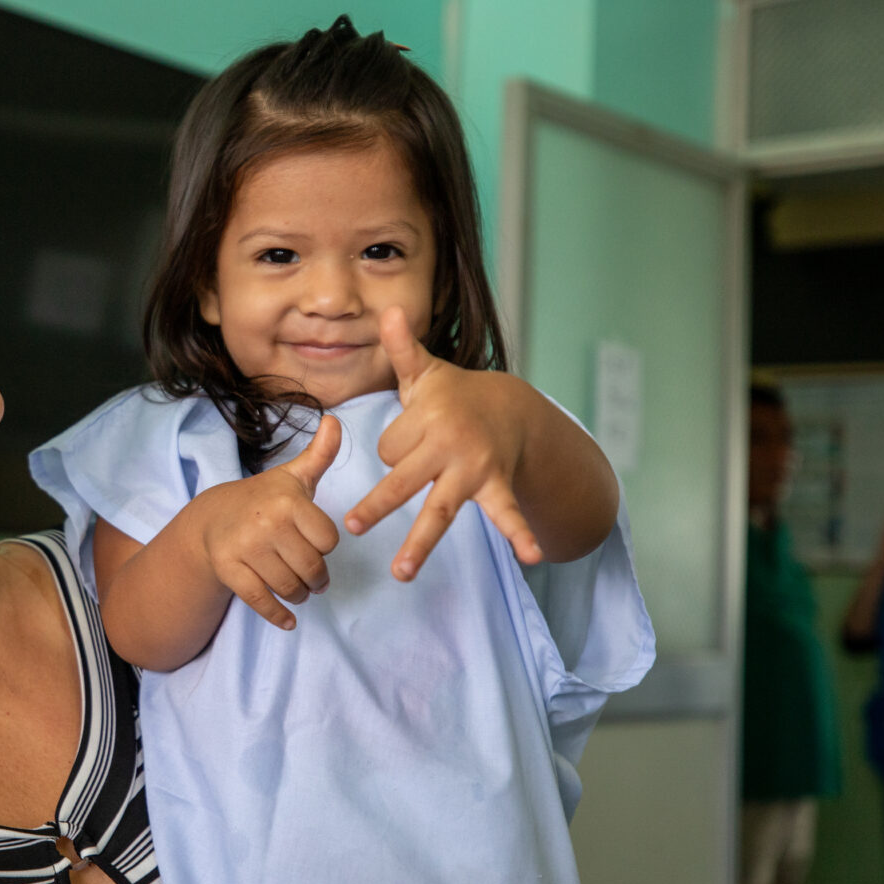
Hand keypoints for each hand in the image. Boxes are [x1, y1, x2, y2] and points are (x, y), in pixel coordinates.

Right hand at [191, 414, 342, 629]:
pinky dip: (279, 616)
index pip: (328, 540)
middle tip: (315, 579)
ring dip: (301, 597)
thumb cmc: (264, 499)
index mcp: (288, 501)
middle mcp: (266, 523)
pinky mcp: (229, 571)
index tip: (315, 542)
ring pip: (291, 588)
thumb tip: (335, 421)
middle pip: (313, 568)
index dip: (324, 545)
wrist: (211, 519)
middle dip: (317, 579)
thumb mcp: (292, 476)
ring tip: (302, 592)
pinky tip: (288, 620)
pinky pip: (262, 601)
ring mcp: (245, 548)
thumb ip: (320, 454)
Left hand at [344, 307, 544, 580]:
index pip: (388, 449)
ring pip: (441, 509)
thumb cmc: (455, 394)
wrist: (512, 408)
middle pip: (404, 479)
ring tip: (401, 573)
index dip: (394, 449)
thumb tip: (388, 311)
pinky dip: (520, 533)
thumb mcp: (425, 372)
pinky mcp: (497, 485)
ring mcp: (474, 468)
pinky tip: (531, 557)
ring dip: (421, 542)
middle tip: (352, 525)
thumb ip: (402, 347)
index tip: (411, 441)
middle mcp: (448, 444)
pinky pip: (506, 513)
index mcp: (426, 417)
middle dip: (379, 502)